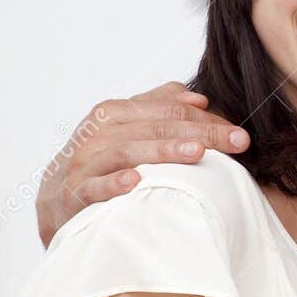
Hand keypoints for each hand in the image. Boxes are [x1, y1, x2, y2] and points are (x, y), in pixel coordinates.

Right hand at [37, 83, 249, 245]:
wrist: (55, 199)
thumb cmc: (100, 162)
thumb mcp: (126, 131)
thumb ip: (157, 109)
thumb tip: (197, 97)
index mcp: (115, 115)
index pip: (168, 112)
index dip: (206, 120)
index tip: (241, 135)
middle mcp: (99, 134)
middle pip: (154, 128)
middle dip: (200, 132)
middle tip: (237, 141)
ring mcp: (84, 164)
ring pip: (126, 151)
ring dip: (162, 151)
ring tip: (197, 152)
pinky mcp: (73, 195)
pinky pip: (93, 188)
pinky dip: (113, 184)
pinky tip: (135, 182)